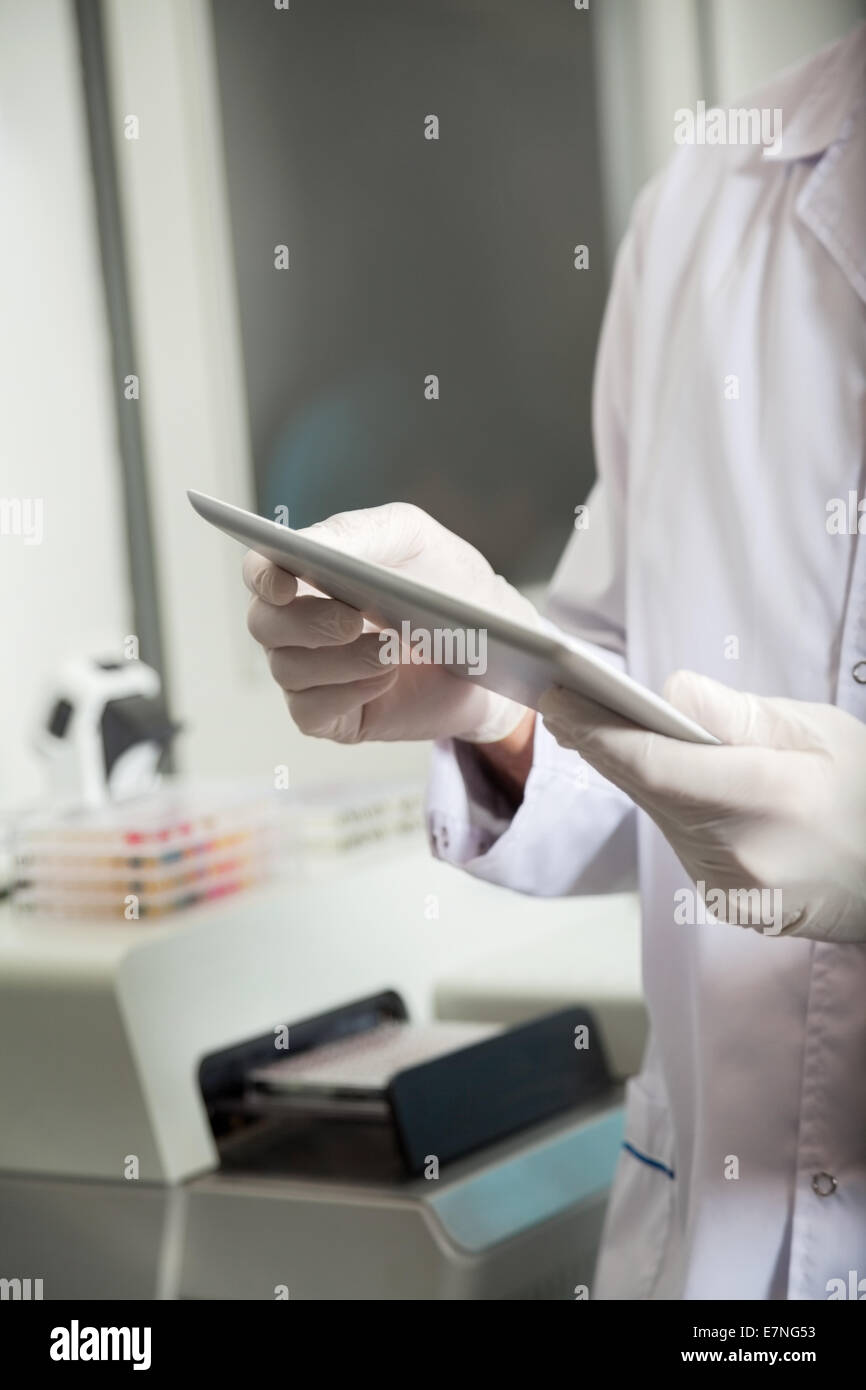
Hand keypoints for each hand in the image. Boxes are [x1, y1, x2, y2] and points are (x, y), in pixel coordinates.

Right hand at [244, 502, 536, 743]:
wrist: (492, 647)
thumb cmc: (444, 584)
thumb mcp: (413, 539)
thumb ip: (361, 534)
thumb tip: (314, 547)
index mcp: (308, 571)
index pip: (259, 571)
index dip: (262, 575)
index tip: (284, 582)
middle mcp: (297, 623)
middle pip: (264, 624)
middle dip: (307, 622)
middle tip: (354, 619)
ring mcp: (310, 673)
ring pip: (287, 670)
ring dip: (341, 660)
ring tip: (391, 650)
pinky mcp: (331, 716)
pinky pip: (310, 711)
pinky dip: (347, 693)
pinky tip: (385, 679)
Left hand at [539, 672, 865, 942]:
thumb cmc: (865, 791)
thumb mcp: (819, 730)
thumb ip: (738, 714)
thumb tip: (668, 694)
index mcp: (769, 797)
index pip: (657, 766)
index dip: (600, 733)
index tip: (560, 702)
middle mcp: (741, 851)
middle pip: (647, 790)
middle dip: (600, 744)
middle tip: (561, 704)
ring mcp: (730, 884)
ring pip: (660, 815)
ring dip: (629, 773)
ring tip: (595, 727)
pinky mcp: (723, 900)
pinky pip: (680, 839)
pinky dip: (664, 804)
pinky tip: (651, 772)